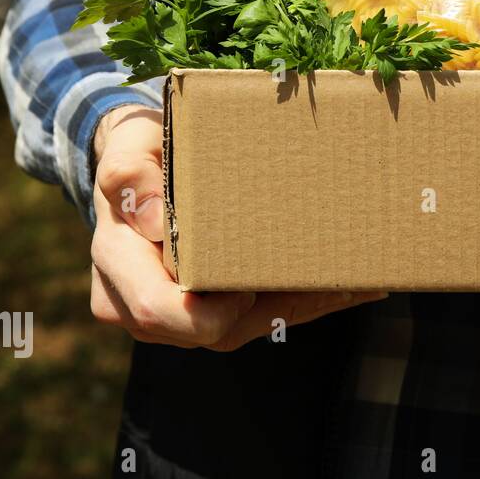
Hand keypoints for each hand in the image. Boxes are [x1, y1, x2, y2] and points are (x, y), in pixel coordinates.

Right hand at [89, 104, 386, 349]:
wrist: (139, 170)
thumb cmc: (139, 152)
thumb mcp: (128, 147)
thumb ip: (131, 174)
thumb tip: (154, 222)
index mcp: (118, 266)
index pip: (160, 311)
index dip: (209, 309)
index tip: (251, 283)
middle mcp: (139, 305)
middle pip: (214, 330)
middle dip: (277, 307)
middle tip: (338, 278)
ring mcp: (174, 317)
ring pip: (245, 329)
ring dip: (304, 305)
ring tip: (361, 280)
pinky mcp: (206, 312)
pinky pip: (258, 319)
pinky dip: (303, 301)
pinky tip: (352, 284)